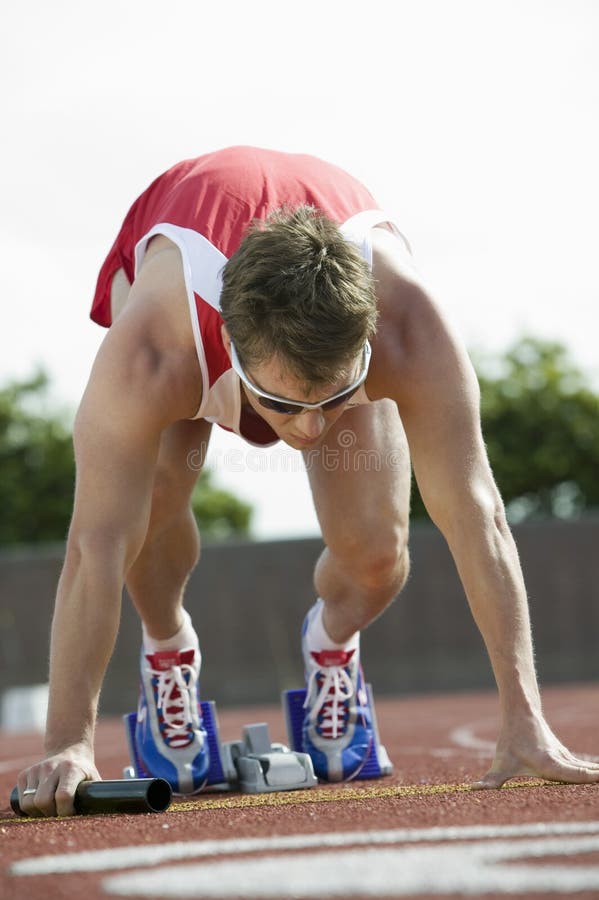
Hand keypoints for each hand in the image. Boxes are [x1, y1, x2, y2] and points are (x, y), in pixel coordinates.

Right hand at [16, 743, 99, 816]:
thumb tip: (105, 813)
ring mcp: (37, 769)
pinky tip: (40, 802)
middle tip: (58, 814)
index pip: (63, 796)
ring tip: (50, 809)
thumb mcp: (94, 780)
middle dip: (50, 813)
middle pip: (42, 801)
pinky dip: (29, 807)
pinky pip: (21, 799)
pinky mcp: (25, 774)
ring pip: (29, 802)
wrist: (69, 749)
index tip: (70, 814)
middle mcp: (52, 767)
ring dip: (38, 812)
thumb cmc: (84, 771)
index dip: (65, 811)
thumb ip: (97, 796)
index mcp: (71, 769)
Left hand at [472, 712, 598, 788]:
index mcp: (550, 764)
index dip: (589, 777)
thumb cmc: (511, 741)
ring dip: (596, 775)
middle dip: (597, 778)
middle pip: (584, 773)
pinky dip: (594, 772)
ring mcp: (566, 758)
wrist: (521, 715)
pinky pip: (583, 768)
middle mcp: (561, 760)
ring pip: (585, 769)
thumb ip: (491, 780)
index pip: (574, 774)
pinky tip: (598, 775)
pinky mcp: (566, 757)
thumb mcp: (501, 762)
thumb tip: (474, 789)